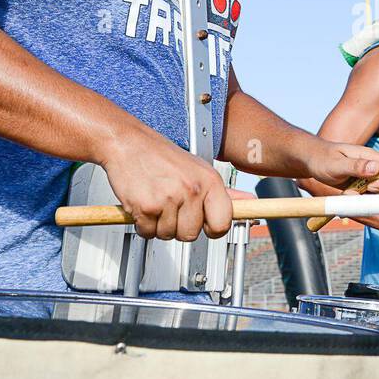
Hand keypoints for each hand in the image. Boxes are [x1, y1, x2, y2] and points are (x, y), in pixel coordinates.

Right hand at [99, 128, 231, 241]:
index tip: (204, 224)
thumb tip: (250, 204)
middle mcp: (192, 190)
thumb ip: (224, 193)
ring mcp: (169, 199)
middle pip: (192, 235)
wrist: (128, 143)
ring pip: (168, 235)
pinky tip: (144, 205)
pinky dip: (143, 224)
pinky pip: (147, 232)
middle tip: (172, 207)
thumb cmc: (162, 156)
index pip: (222, 224)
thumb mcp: (199, 169)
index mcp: (209, 181)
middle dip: (179, 226)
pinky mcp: (146, 207)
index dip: (211, 228)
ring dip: (159, 225)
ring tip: (157, 203)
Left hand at [308, 141, 378, 192]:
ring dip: (363, 198)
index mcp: (370, 157)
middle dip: (373, 194)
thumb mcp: (337, 164)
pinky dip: (357, 201)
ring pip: (377, 193)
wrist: (311, 160)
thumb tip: (376, 168)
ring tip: (345, 193)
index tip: (371, 186)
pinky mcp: (360, 184)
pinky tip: (345, 195)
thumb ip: (356, 166)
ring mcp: (367, 176)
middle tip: (353, 192)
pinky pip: (366, 197)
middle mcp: (372, 166)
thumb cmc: (322, 158)